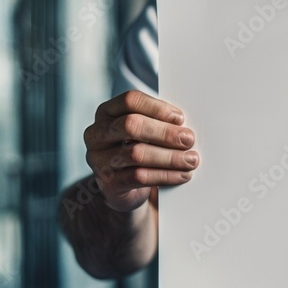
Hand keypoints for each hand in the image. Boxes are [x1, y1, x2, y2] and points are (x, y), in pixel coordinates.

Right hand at [83, 90, 199, 211]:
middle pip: (131, 125)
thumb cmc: (137, 149)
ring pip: (136, 153)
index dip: (157, 108)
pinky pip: (139, 177)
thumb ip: (158, 123)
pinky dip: (165, 175)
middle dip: (164, 133)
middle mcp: (97, 134)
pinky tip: (182, 175)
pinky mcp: (108, 183)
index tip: (179, 118)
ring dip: (169, 157)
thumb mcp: (143, 132)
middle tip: (188, 139)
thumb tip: (185, 127)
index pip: (130, 101)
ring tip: (190, 160)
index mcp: (106, 112)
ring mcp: (99, 159)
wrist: (123, 187)